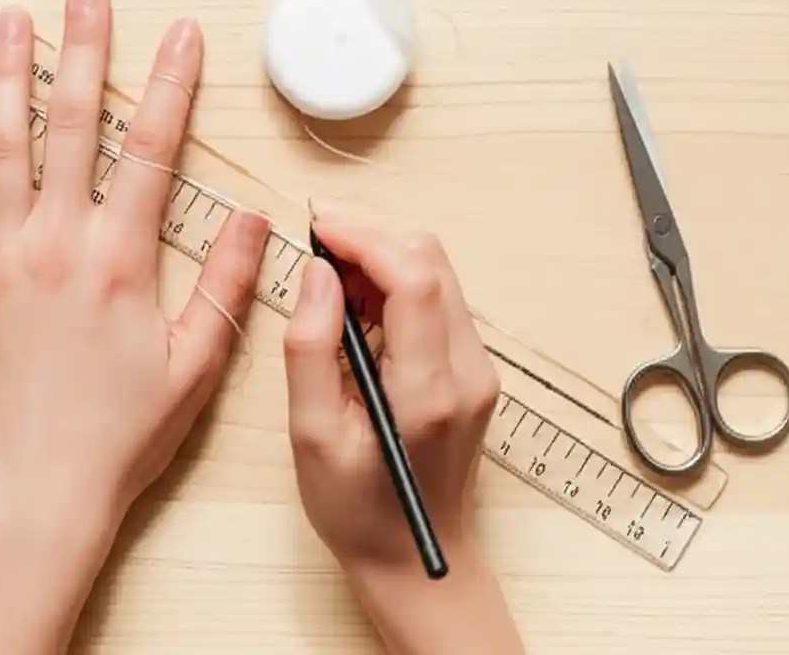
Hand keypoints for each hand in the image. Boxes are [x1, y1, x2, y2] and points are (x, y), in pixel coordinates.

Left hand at [0, 0, 269, 654]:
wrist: (38, 491)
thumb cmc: (120, 437)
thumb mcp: (196, 366)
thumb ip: (227, 286)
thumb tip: (256, 220)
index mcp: (122, 261)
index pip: (152, 150)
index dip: (172, 85)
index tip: (181, 35)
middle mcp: (56, 244)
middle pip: (72, 127)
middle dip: (84, 51)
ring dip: (6, 77)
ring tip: (9, 20)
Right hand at [284, 206, 523, 653]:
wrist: (418, 562)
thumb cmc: (359, 511)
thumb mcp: (311, 436)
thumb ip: (310, 349)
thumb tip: (315, 274)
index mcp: (428, 390)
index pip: (413, 278)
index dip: (364, 237)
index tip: (317, 226)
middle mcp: (468, 371)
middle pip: (431, 261)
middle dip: (371, 239)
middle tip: (316, 252)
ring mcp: (479, 370)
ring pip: (437, 274)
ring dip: (382, 260)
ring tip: (329, 285)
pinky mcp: (473, 371)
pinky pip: (439, 301)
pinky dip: (396, 286)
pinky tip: (358, 310)